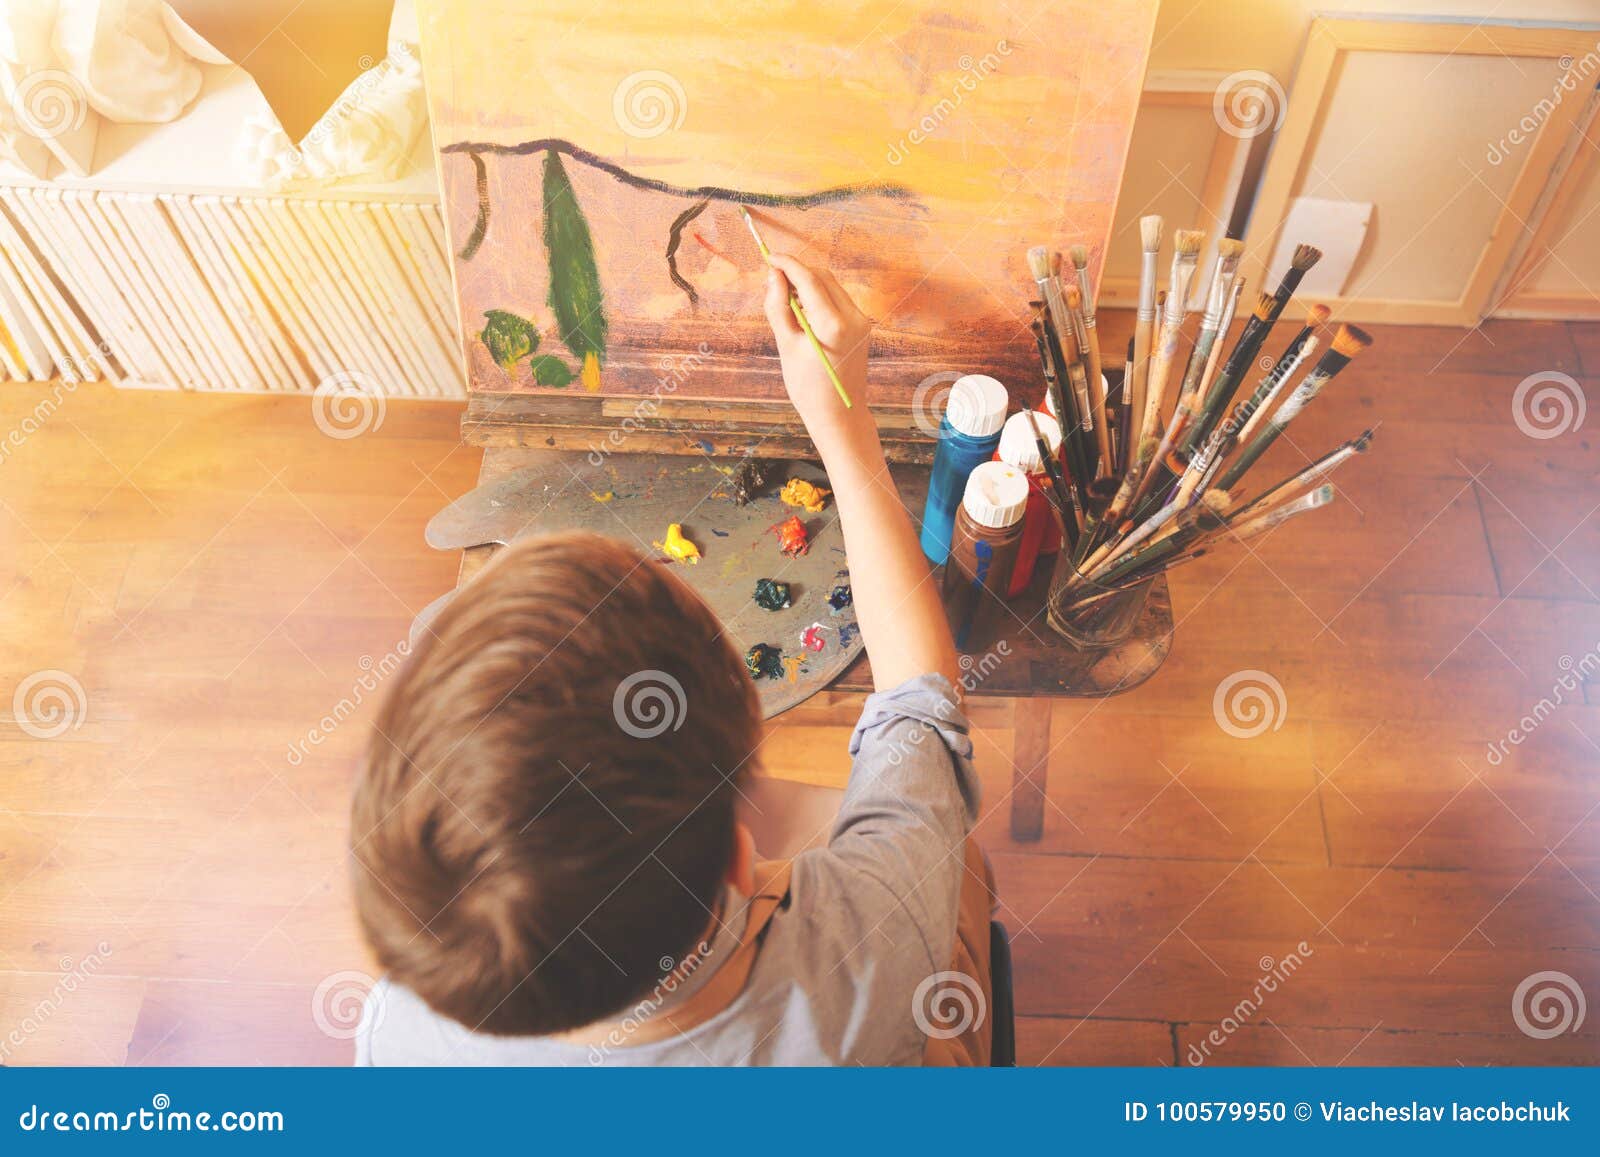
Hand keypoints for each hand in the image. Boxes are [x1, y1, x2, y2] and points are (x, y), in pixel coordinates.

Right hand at [762, 253, 874, 451]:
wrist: (838, 413)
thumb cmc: (807, 386)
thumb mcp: (785, 345)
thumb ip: (778, 306)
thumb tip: (773, 276)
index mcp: (833, 325)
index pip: (809, 280)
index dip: (788, 264)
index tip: (769, 257)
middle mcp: (853, 318)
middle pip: (822, 277)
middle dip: (797, 272)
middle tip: (772, 279)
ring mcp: (861, 320)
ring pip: (831, 285)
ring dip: (807, 284)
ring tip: (784, 298)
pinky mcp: (862, 325)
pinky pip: (837, 299)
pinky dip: (818, 297)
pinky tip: (802, 310)